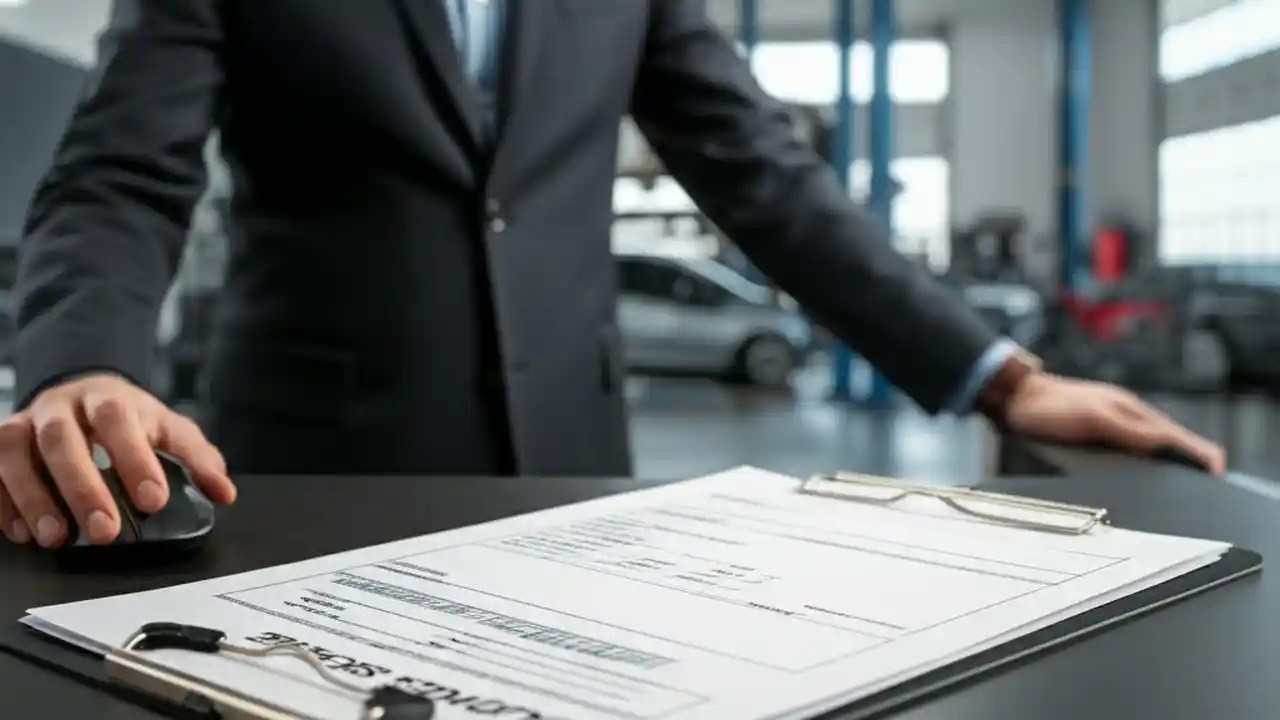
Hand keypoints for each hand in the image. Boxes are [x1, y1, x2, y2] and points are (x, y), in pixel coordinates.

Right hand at [0, 374, 236, 547]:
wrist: (80, 395)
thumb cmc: (128, 420)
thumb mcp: (169, 430)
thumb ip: (197, 459)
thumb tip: (224, 493)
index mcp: (107, 397)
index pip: (117, 420)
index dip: (133, 459)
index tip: (152, 500)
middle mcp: (60, 406)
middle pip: (62, 438)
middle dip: (82, 487)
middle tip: (104, 531)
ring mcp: (23, 423)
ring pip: (16, 452)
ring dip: (34, 497)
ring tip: (57, 537)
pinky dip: (2, 503)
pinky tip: (21, 533)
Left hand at [1003, 372, 1226, 474]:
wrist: (1013, 399)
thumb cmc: (1048, 407)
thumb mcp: (1091, 418)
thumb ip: (1126, 430)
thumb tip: (1163, 444)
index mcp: (1132, 412)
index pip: (1177, 435)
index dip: (1200, 454)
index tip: (1216, 474)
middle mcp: (1125, 419)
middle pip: (1168, 443)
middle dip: (1187, 464)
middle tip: (1202, 487)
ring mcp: (1111, 427)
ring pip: (1147, 449)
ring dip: (1162, 466)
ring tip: (1175, 489)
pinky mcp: (1094, 437)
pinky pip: (1126, 453)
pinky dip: (1138, 466)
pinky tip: (1136, 480)